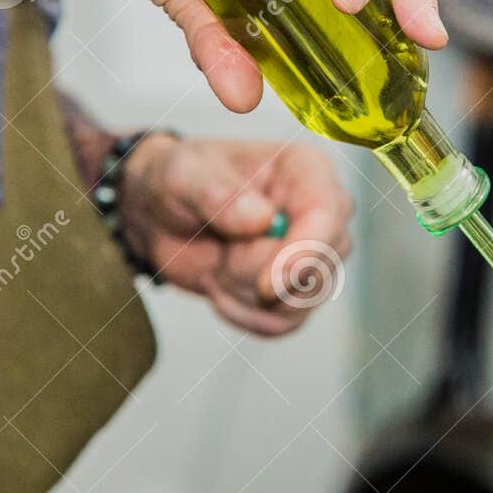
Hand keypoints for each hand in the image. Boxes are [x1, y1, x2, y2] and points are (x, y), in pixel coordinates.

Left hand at [117, 136, 353, 336]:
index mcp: (305, 169)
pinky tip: (222, 289)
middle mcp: (323, 211)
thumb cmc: (181, 180)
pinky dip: (245, 315)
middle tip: (221, 253)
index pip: (326, 216)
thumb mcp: (183, 176)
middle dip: (257, 276)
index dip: (304, 255)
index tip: (266, 286)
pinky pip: (283, 323)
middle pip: (320, 268)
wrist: (165, 215)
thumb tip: (262, 219)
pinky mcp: (300, 288)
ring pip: (299, 302)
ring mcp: (316, 253)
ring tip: (217, 266)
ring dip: (245, 295)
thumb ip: (218, 194)